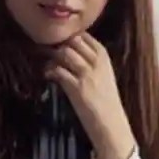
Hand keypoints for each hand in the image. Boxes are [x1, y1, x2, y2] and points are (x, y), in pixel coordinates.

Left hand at [45, 32, 134, 158]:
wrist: (110, 123)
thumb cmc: (105, 99)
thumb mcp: (103, 74)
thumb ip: (90, 60)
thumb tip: (68, 51)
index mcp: (104, 57)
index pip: (84, 36)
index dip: (68, 37)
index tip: (60, 44)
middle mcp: (96, 62)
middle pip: (73, 41)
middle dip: (59, 45)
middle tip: (50, 54)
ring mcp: (87, 74)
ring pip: (65, 53)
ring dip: (53, 57)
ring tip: (49, 65)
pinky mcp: (77, 88)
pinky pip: (59, 71)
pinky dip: (50, 71)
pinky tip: (48, 76)